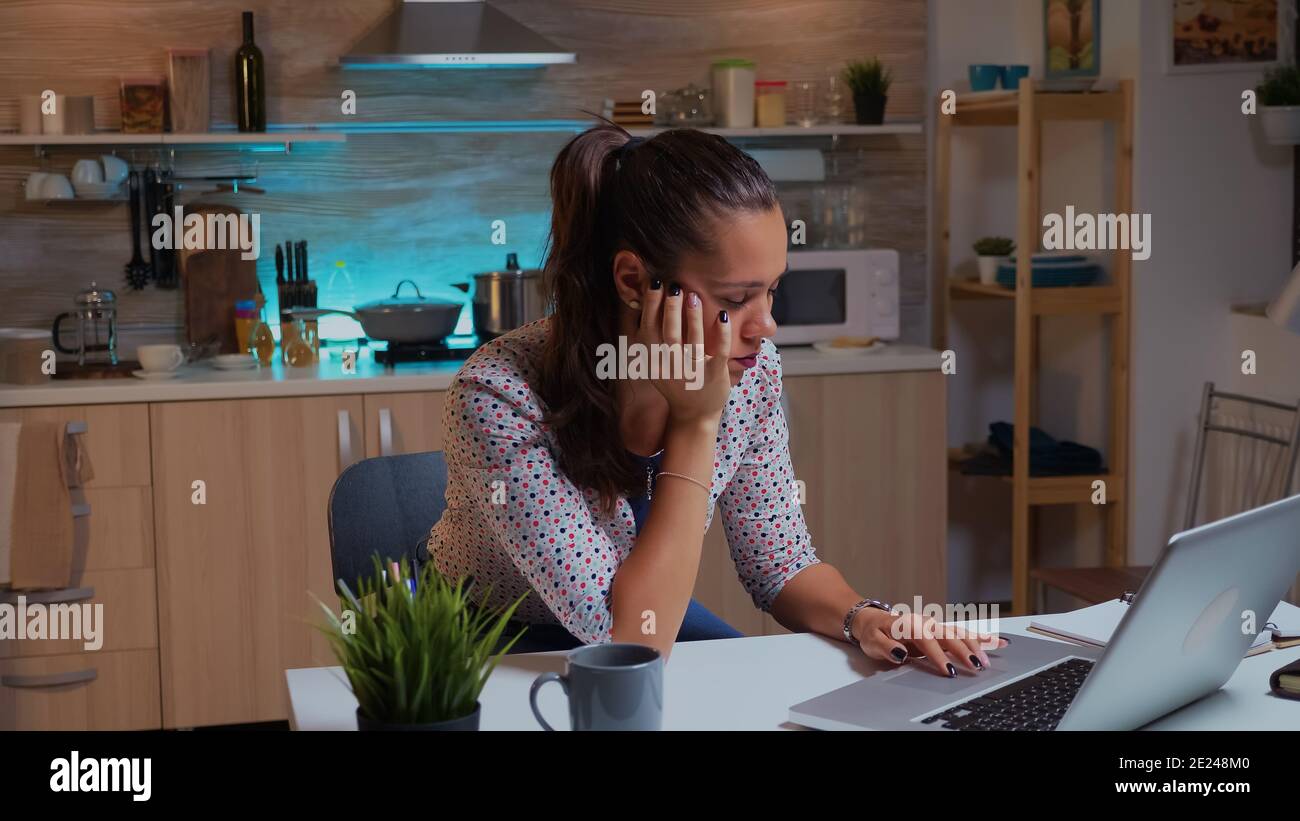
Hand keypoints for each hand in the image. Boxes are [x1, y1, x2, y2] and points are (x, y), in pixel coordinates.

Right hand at [636, 279, 731, 426]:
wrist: (693, 415)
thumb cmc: (675, 383)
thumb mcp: (655, 364)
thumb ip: (649, 339)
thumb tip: (644, 302)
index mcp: (654, 361)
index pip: (648, 328)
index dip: (650, 305)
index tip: (654, 283)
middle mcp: (671, 366)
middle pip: (668, 332)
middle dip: (670, 307)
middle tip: (674, 286)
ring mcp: (693, 371)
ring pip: (692, 340)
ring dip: (692, 316)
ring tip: (693, 295)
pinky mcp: (714, 375)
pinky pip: (719, 351)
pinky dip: (721, 332)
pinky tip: (721, 315)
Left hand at [853, 608, 1008, 676]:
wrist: (872, 620)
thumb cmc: (873, 632)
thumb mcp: (872, 641)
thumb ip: (885, 648)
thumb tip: (901, 653)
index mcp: (910, 625)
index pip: (928, 641)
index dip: (939, 656)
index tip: (950, 671)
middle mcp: (927, 623)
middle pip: (950, 636)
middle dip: (965, 651)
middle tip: (978, 667)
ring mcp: (936, 626)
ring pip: (960, 634)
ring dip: (977, 645)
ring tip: (991, 658)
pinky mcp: (941, 631)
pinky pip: (964, 633)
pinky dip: (982, 637)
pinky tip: (999, 641)